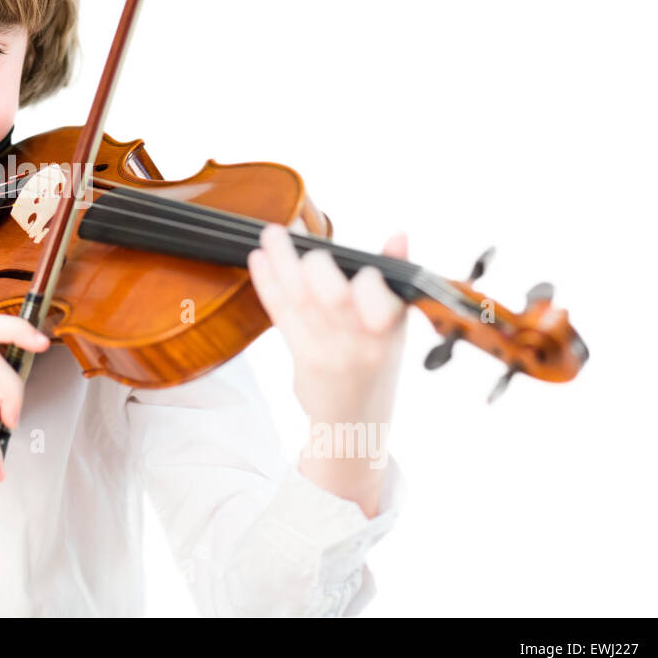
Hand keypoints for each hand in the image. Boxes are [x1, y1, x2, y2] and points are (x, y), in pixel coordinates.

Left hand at [247, 222, 407, 431]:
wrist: (356, 425)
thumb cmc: (376, 365)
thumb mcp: (395, 327)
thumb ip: (392, 279)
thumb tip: (399, 234)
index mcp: (390, 328)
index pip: (376, 297)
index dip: (362, 277)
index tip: (343, 251)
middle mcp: (361, 342)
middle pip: (332, 297)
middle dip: (314, 265)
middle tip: (297, 237)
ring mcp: (330, 352)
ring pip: (302, 299)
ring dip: (283, 262)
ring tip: (272, 232)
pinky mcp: (303, 358)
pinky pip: (282, 315)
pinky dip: (268, 283)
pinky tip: (258, 258)